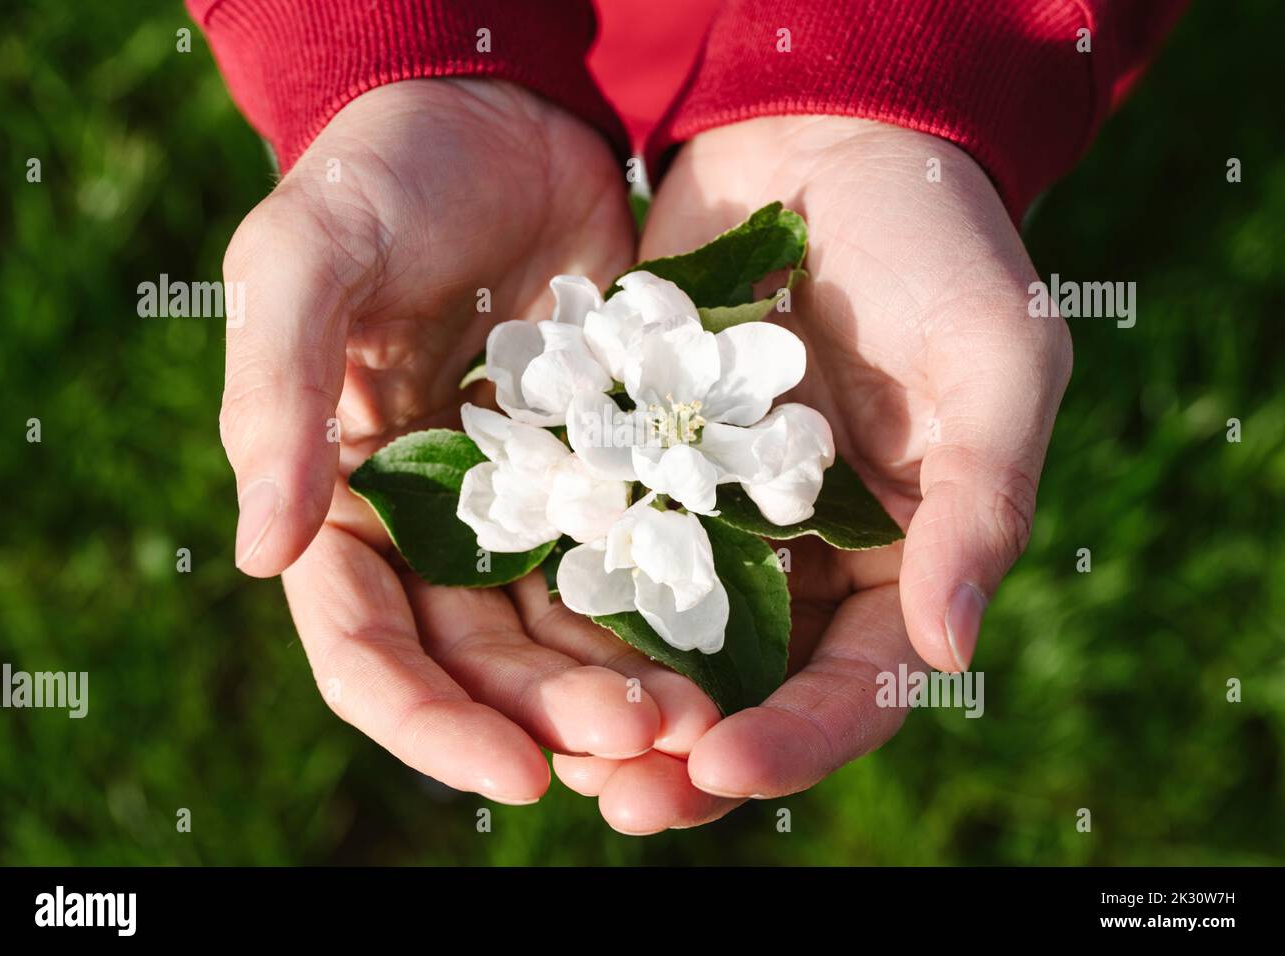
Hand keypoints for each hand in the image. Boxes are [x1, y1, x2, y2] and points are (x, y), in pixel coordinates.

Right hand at [219, 79, 715, 802]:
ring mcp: (523, 502)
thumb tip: (260, 555)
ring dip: (622, 682)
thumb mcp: (306, 260)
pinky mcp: (601, 467)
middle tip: (645, 737)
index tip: (512, 772)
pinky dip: (669, 607)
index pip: (367, 647)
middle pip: (483, 658)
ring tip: (697, 716)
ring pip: (566, 628)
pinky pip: (633, 557)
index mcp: (342, 499)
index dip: (430, 721)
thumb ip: (274, 397)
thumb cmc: (384, 174)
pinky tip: (723, 641)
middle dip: (554, 713)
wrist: (503, 115)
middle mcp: (431, 524)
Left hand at [553, 116, 1071, 830]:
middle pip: (751, 689)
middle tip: (619, 794)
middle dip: (685, 752)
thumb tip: (949, 644)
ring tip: (550, 745)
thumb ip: (980, 502)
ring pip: (663, 636)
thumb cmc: (939, 248)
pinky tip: (507, 628)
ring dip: (610, 694)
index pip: (859, 685)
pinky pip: (601, 539)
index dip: (800, 741)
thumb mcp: (993, 364)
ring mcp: (715, 515)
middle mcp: (805, 559)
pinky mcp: (642, 462)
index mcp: (899, 557)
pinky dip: (563, 590)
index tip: (722, 766)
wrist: (829, 141)